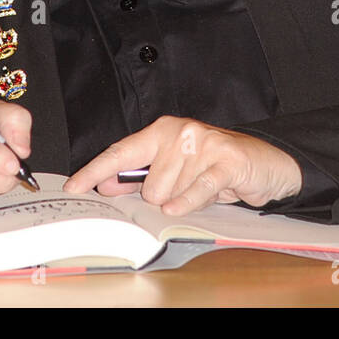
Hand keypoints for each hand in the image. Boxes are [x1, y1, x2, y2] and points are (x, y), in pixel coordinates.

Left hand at [62, 116, 302, 216]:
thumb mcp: (176, 169)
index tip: (73, 186)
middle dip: (163, 197)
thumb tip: (105, 184)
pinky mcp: (225, 160)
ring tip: (202, 189)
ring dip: (184, 201)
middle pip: (148, 186)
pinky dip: (188, 204)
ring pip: (169, 193)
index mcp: (162, 130)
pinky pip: (195, 191)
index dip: (95, 170)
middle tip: (185, 189)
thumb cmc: (215, 166)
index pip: (121, 152)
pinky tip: (183, 208)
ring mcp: (202, 144)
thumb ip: (141, 175)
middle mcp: (179, 132)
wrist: (265, 162)